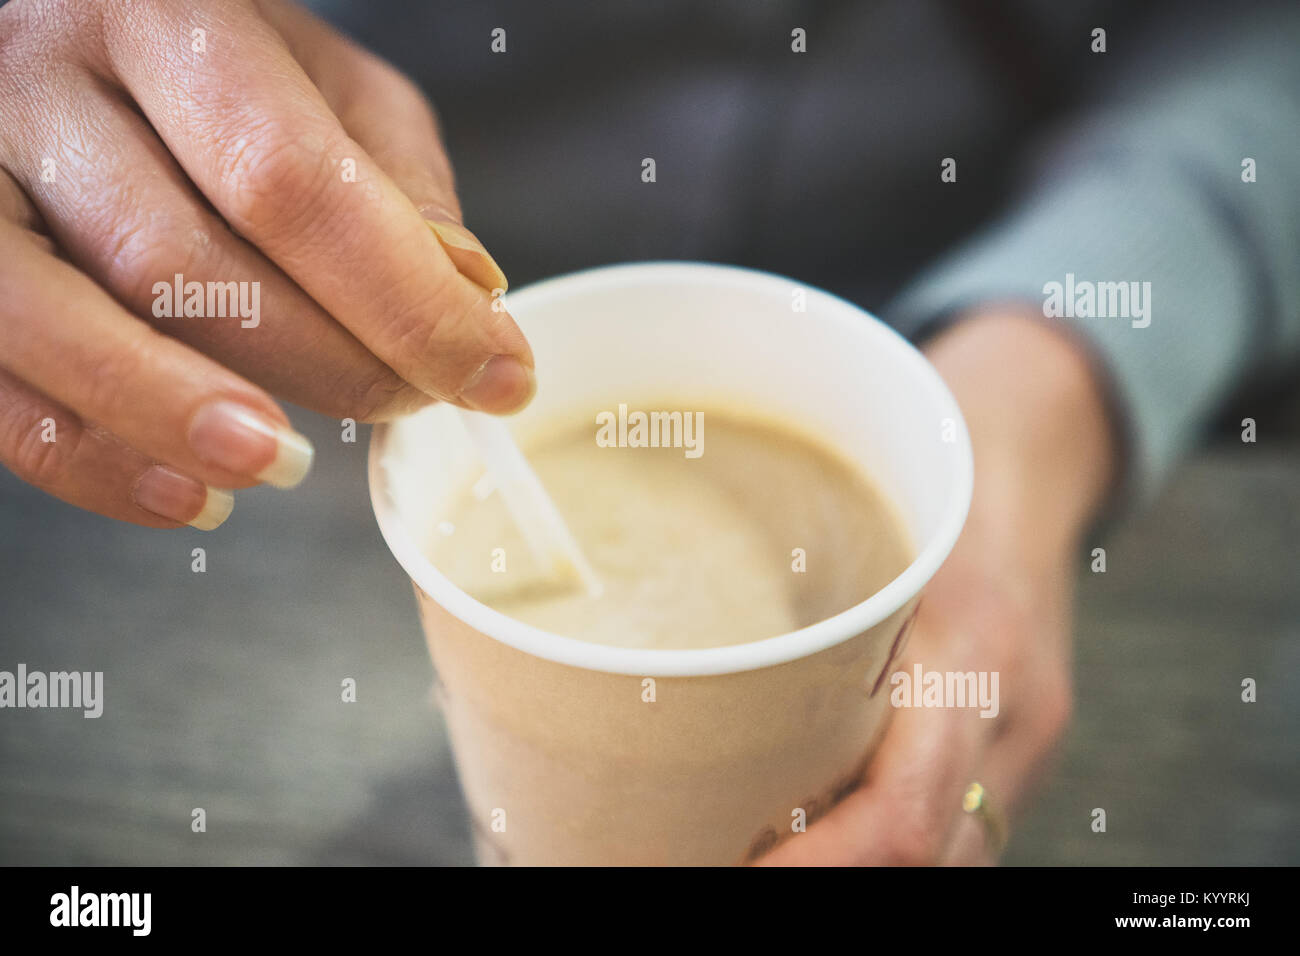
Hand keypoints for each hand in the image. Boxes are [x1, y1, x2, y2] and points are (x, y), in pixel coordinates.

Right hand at [0, 0, 531, 529]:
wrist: (56, 21)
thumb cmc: (207, 56)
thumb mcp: (323, 82)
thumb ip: (393, 182)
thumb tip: (465, 297)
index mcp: (168, 15)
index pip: (293, 183)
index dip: (404, 301)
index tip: (493, 371)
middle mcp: (44, 78)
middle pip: (184, 263)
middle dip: (323, 364)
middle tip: (406, 403)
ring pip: (65, 322)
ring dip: (186, 421)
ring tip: (283, 465)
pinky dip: (94, 461)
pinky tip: (190, 493)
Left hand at [759, 309, 1117, 864]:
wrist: (1038, 440)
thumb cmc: (929, 464)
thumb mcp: (862, 521)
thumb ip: (804, 608)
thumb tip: (689, 688)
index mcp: (972, 654)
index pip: (901, 822)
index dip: (811, 871)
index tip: (730, 870)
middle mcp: (1013, 717)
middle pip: (929, 862)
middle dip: (825, 880)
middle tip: (714, 864)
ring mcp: (1029, 737)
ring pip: (950, 856)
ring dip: (859, 866)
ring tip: (753, 850)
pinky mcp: (1025, 741)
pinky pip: (960, 821)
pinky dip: (889, 842)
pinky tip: (821, 824)